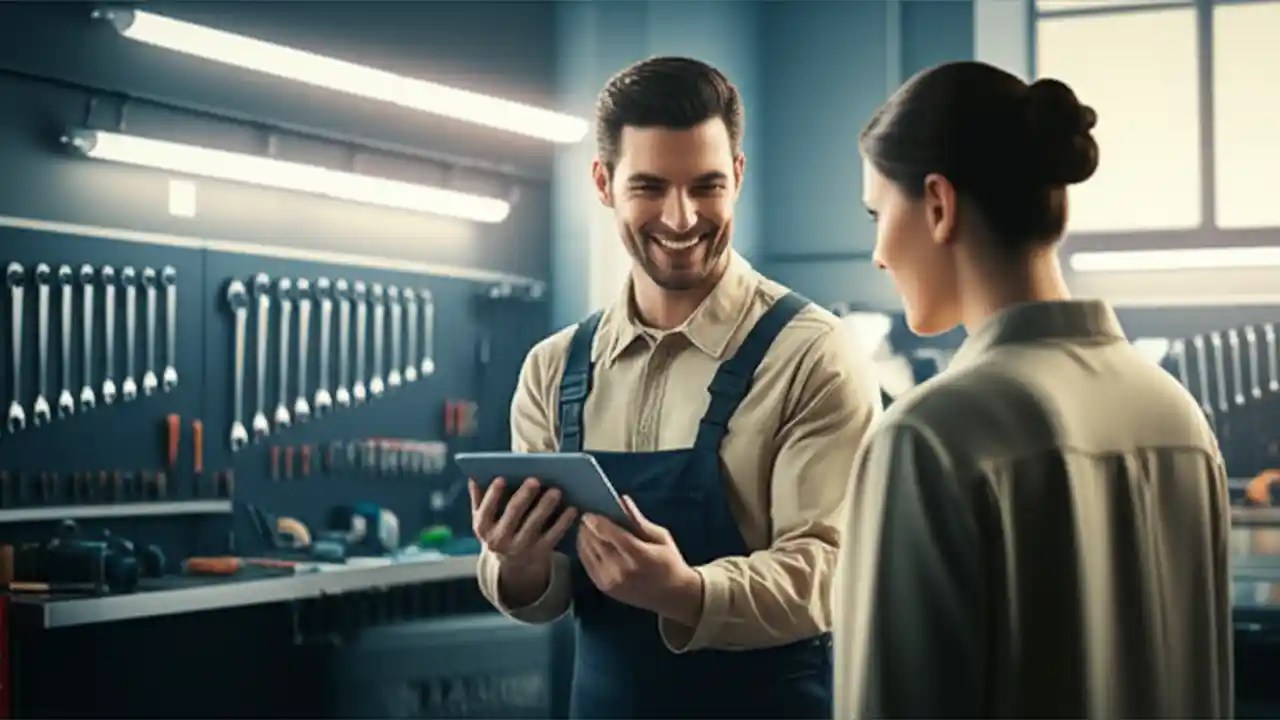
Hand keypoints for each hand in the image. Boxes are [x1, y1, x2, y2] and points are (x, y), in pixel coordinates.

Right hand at [470, 477, 577, 605]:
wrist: (512, 565)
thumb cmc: (498, 530)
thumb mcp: (483, 518)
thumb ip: (478, 498)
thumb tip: (474, 477)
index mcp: (483, 527)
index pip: (486, 509)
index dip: (493, 495)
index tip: (501, 478)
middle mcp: (499, 540)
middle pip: (512, 514)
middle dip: (524, 496)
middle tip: (535, 480)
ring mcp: (520, 548)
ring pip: (534, 524)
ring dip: (545, 506)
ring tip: (556, 491)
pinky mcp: (539, 553)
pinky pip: (553, 536)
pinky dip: (563, 522)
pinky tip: (572, 508)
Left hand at [577, 495, 702, 626]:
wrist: (671, 596)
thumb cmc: (669, 562)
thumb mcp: (660, 537)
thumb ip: (638, 520)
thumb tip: (622, 500)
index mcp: (639, 555)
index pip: (611, 534)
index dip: (597, 521)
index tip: (589, 510)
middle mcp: (622, 570)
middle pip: (595, 542)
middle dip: (588, 527)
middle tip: (586, 515)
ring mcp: (611, 581)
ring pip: (588, 552)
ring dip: (584, 537)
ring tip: (586, 526)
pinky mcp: (605, 588)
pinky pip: (587, 564)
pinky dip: (584, 550)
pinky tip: (587, 541)